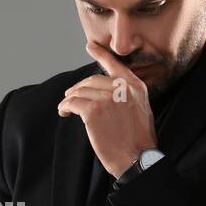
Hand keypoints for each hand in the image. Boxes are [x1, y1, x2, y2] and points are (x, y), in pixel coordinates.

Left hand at [58, 38, 157, 177]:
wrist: (137, 159)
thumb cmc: (138, 141)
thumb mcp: (141, 110)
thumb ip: (127, 96)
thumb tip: (107, 92)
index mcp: (136, 87)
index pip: (115, 65)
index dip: (101, 54)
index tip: (90, 46)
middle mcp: (122, 88)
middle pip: (92, 80)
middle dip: (79, 87)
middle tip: (71, 96)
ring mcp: (107, 98)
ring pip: (80, 91)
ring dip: (70, 98)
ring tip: (66, 107)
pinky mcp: (93, 110)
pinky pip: (73, 102)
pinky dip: (65, 106)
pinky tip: (64, 112)